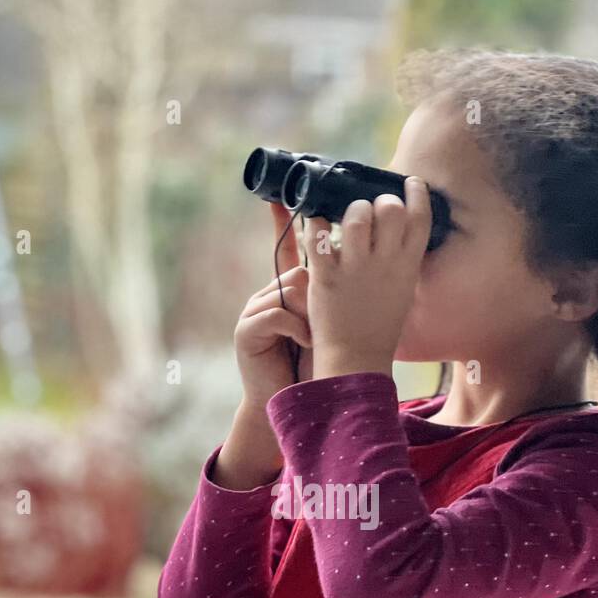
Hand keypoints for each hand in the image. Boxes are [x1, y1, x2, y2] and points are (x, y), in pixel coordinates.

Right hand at [233, 200, 314, 412]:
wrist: (288, 404)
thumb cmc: (312, 365)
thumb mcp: (325, 323)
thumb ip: (329, 292)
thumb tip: (351, 259)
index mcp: (286, 291)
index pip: (286, 248)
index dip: (283, 220)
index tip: (281, 193)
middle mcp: (266, 294)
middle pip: (298, 271)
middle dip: (313, 296)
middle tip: (315, 324)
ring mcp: (253, 310)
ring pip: (290, 291)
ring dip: (306, 317)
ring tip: (309, 340)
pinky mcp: (246, 329)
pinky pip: (280, 313)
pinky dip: (296, 330)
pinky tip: (299, 345)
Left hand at [303, 177, 430, 376]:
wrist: (355, 360)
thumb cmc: (378, 328)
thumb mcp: (402, 291)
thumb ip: (401, 261)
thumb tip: (397, 233)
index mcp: (407, 268)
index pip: (420, 219)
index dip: (417, 194)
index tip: (411, 182)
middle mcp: (385, 264)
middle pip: (390, 209)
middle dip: (380, 201)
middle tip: (369, 210)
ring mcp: (355, 270)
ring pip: (357, 215)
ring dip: (350, 209)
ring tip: (344, 219)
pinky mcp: (325, 277)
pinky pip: (319, 235)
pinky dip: (316, 223)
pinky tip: (317, 224)